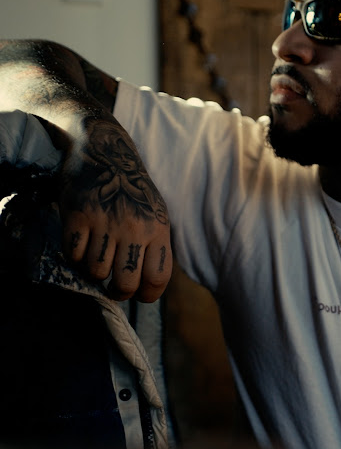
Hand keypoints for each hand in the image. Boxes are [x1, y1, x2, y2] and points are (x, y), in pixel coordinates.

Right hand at [59, 118, 171, 301]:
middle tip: (111, 287)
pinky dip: (74, 256)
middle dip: (117, 292)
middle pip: (125, 283)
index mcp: (159, 230)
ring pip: (96, 271)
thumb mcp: (156, 215)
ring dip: (92, 272)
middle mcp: (135, 228)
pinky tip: (81, 244)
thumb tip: (151, 285)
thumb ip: (156, 246)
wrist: (106, 153)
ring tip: (95, 259)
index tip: (138, 296)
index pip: (158, 278)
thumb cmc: (133, 191)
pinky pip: (74, 254)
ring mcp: (106, 222)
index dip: (147, 295)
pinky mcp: (80, 215)